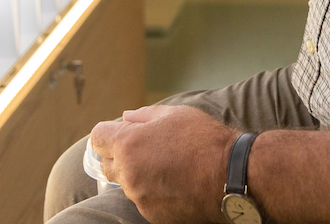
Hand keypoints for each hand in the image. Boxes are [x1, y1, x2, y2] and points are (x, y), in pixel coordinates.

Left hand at [90, 105, 236, 223]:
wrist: (231, 176)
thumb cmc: (204, 139)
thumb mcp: (176, 114)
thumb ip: (144, 116)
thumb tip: (126, 118)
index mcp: (128, 144)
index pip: (97, 138)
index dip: (108, 134)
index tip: (121, 134)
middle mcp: (128, 174)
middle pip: (108, 165)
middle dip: (120, 156)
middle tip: (146, 150)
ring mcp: (140, 197)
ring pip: (128, 184)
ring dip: (139, 175)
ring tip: (168, 167)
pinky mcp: (153, 215)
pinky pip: (144, 200)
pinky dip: (153, 192)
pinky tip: (175, 183)